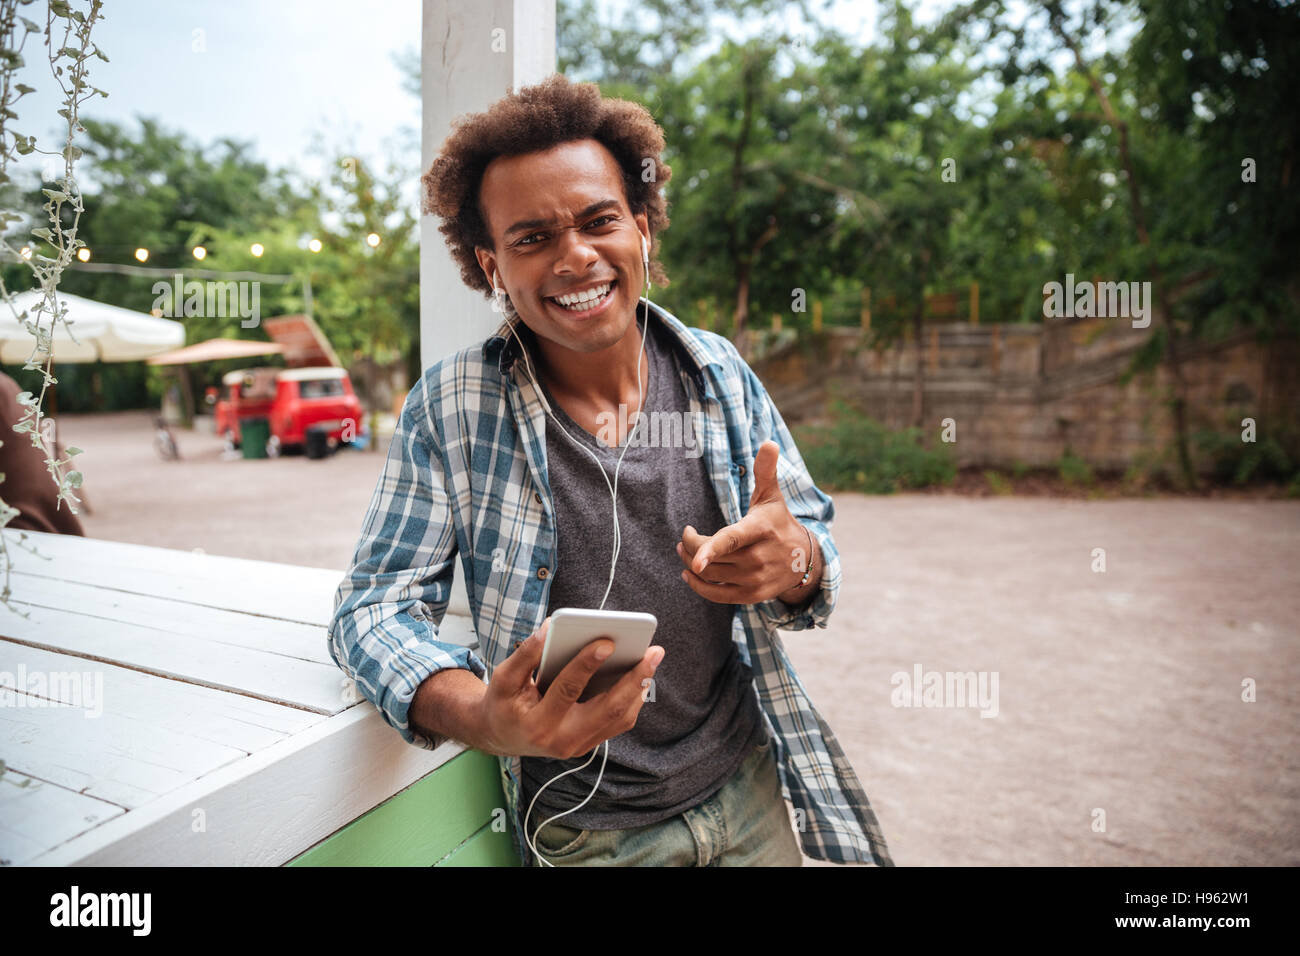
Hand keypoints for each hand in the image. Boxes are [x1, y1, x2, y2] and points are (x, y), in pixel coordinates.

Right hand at [474, 615, 664, 758]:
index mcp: (538, 724)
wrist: (501, 737)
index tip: (607, 641)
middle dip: (634, 679)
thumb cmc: (503, 703)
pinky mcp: (589, 744)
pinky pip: (618, 721)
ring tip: (651, 658)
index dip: (586, 664)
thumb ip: (525, 654)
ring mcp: (579, 746)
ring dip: (640, 688)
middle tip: (653, 651)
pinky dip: (632, 698)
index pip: (567, 690)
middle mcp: (563, 740)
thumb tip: (550, 627)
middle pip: (608, 710)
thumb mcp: (503, 678)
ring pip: (620, 718)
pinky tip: (640, 674)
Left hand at [676, 440, 817, 604]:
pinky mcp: (752, 596)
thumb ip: (765, 471)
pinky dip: (698, 585)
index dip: (710, 547)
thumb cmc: (779, 523)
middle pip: (712, 556)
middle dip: (691, 546)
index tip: (692, 552)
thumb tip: (769, 443)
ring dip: (690, 562)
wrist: (804, 560)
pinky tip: (690, 573)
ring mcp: (756, 579)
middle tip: (686, 536)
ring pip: (711, 574)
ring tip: (685, 550)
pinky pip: (717, 594)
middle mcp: (759, 557)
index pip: (732, 539)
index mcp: (761, 530)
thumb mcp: (773, 496)